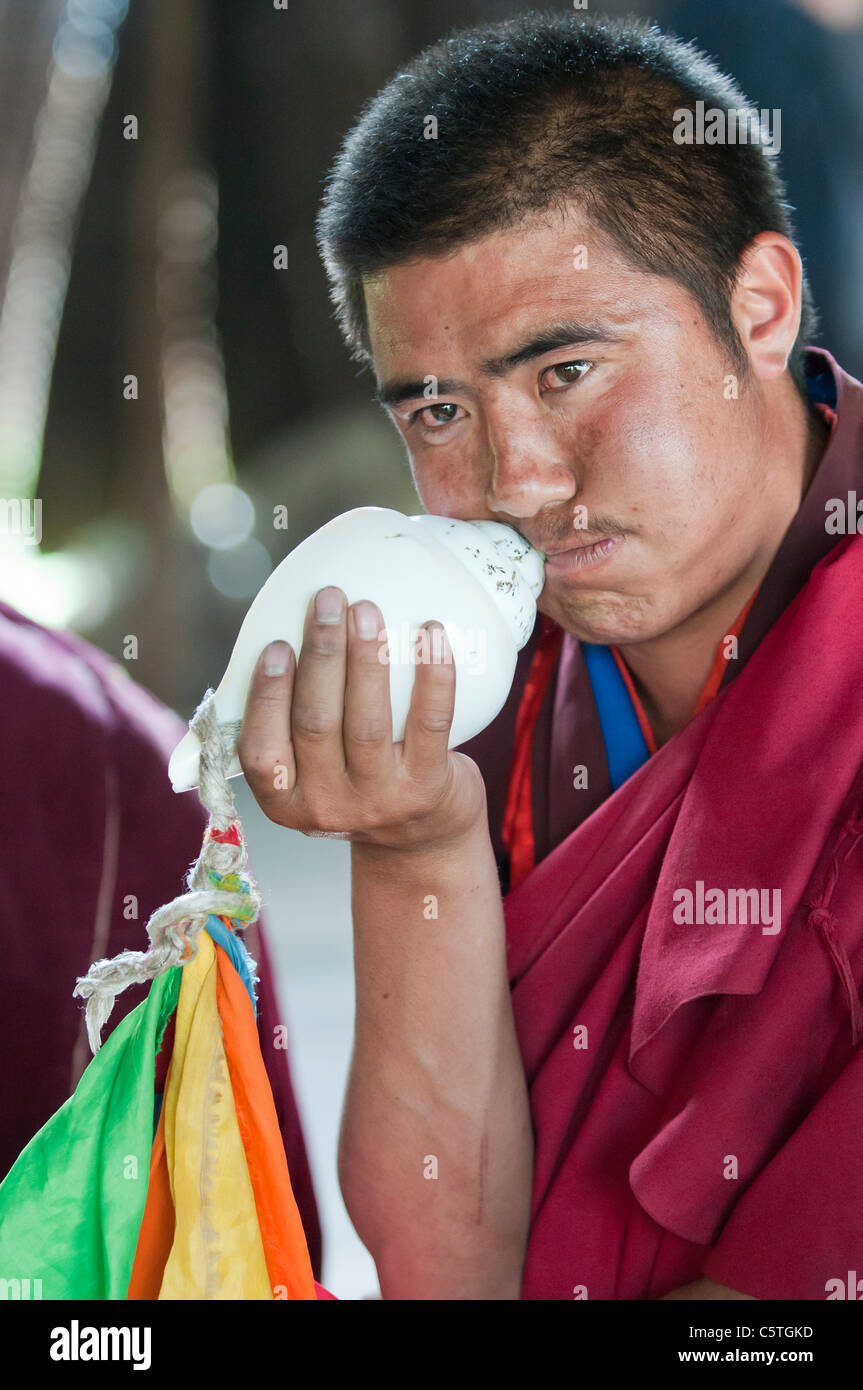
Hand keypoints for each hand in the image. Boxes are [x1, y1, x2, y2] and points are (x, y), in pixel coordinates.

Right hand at [237, 585, 487, 850]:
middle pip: (316, 722)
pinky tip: (431, 634)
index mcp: (285, 801)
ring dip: (366, 657)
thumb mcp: (311, 774)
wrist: (423, 840)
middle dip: (321, 653)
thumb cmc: (359, 784)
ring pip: (367, 720)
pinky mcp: (428, 787)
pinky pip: (429, 723)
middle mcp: (328, 806)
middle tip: (328, 600)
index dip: (267, 695)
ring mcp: (380, 800)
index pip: (261, 749)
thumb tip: (293, 632)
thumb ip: (293, 726)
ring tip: (366, 610)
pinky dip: (432, 675)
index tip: (277, 644)